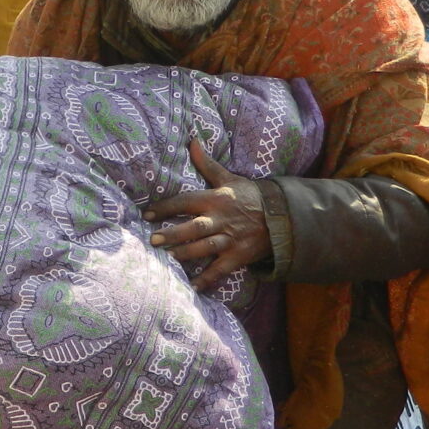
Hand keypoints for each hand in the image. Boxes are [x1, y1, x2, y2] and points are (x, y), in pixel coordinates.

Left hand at [144, 139, 271, 292]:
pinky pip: (220, 270)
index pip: (186, 202)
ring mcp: (230, 239)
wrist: (281, 215)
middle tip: (153, 239)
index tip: (147, 214)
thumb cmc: (250, 196)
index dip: (166, 207)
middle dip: (174, 233)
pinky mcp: (238, 256)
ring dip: (186, 254)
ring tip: (168, 259)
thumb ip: (207, 164)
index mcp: (216, 199)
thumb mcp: (229, 178)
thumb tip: (192, 141)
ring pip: (205, 248)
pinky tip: (192, 287)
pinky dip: (207, 279)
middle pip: (194, 227)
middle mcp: (221, 219)